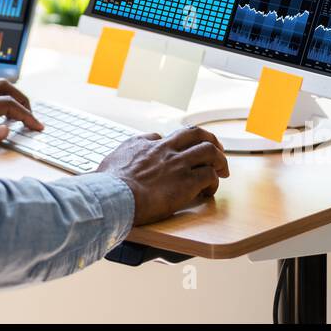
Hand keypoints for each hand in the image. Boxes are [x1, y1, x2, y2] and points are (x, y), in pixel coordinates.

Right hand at [96, 126, 229, 225]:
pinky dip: (214, 182)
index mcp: (145, 145)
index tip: (178, 153)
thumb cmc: (108, 184)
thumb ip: (119, 156)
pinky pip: (210, 176)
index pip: (166, 137)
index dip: (176, 144)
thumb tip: (117, 158)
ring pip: (209, 151)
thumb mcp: (110, 160)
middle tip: (216, 149)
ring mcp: (178, 164)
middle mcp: (165, 150)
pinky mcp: (187, 182)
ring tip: (222, 170)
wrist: (114, 196)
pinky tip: (209, 191)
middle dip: (209, 140)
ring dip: (219, 159)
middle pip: (195, 134)